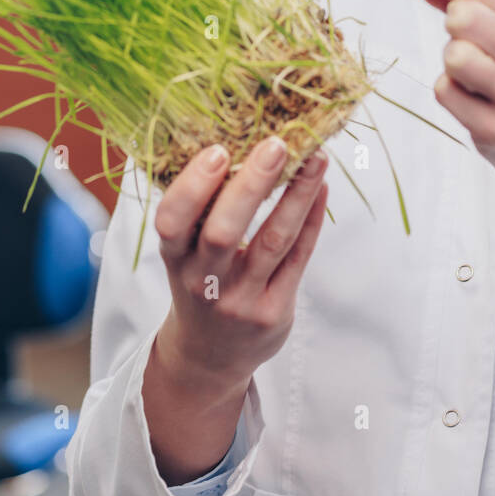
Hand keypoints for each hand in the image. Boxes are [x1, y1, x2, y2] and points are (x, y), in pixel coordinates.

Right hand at [142, 137, 328, 484]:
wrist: (210, 358)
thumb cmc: (200, 284)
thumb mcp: (184, 255)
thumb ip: (200, 211)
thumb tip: (235, 137)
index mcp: (175, 260)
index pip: (173, 222)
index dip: (193, 187)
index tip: (219, 149)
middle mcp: (204, 283)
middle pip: (224, 232)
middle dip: (251, 185)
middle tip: (277, 143)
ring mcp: (241, 301)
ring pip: (273, 242)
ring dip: (297, 195)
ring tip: (316, 156)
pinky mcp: (274, 312)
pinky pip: (298, 258)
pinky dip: (312, 218)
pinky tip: (321, 185)